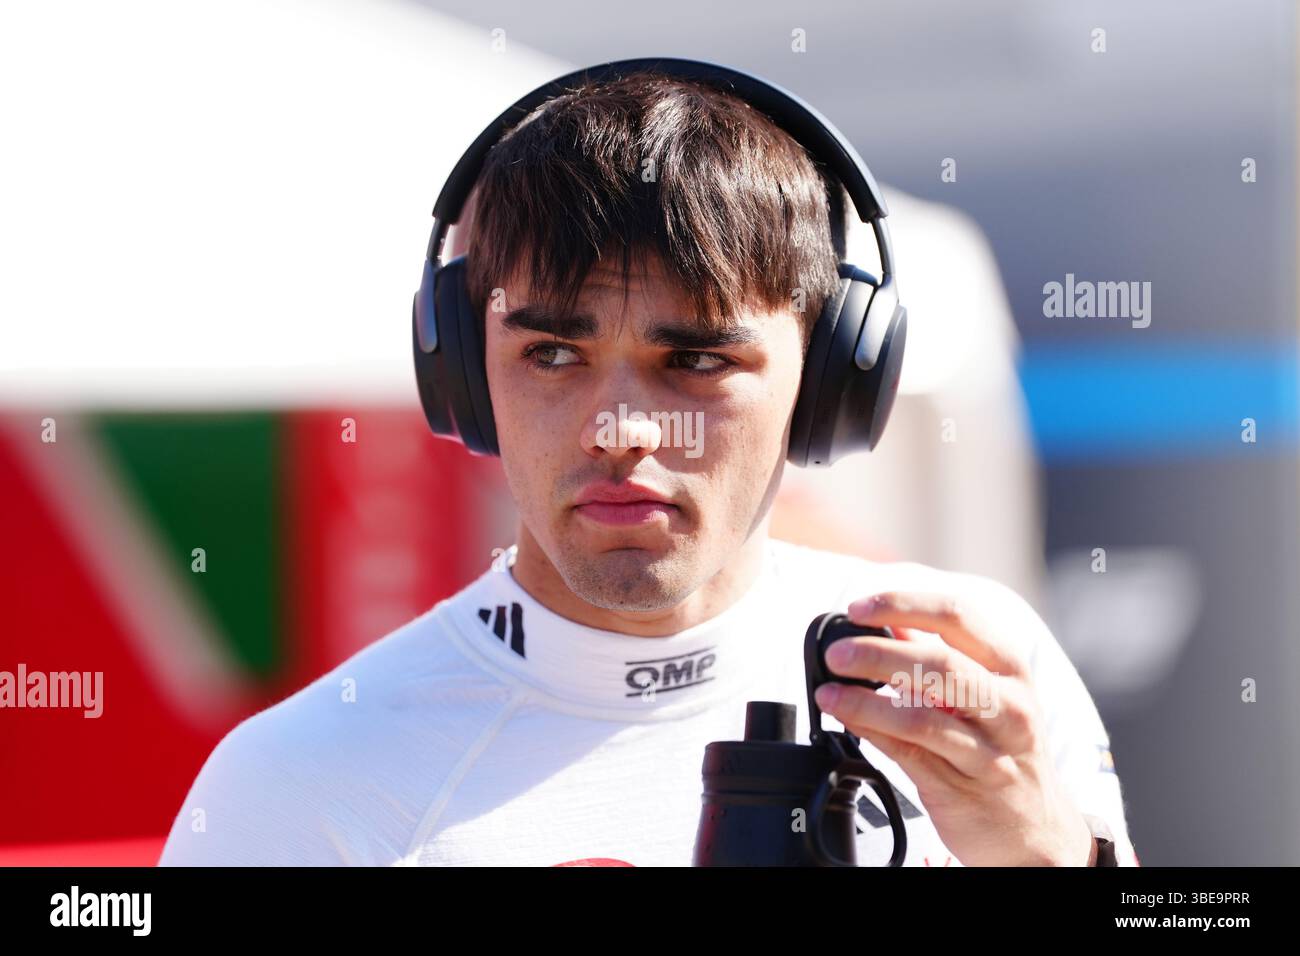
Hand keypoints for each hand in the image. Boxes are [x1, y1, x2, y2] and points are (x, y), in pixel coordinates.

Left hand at [813, 580, 1094, 865]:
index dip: (903, 605)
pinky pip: (910, 755)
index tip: (859, 607)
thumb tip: (887, 622)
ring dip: (866, 702)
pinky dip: (873, 733)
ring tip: (829, 693)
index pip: (957, 616)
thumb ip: (938, 656)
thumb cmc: (1004, 747)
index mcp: (1010, 668)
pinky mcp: (964, 790)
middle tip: (836, 655)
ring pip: (922, 718)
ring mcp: (990, 752)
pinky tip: (847, 720)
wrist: (1037, 829)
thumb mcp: (987, 692)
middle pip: (941, 665)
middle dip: (878, 655)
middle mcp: (1009, 706)